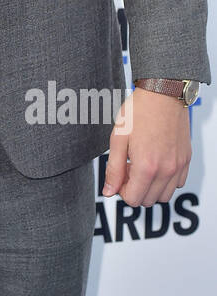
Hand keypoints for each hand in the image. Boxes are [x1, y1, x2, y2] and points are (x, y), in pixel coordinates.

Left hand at [102, 88, 191, 206]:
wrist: (163, 94)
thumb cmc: (138, 112)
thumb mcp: (118, 139)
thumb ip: (114, 169)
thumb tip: (109, 192)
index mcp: (147, 167)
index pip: (133, 199)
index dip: (121, 190)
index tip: (119, 175)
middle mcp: (166, 170)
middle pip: (148, 201)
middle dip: (135, 189)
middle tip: (128, 168)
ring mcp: (179, 166)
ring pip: (165, 195)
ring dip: (151, 187)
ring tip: (142, 166)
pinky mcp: (186, 159)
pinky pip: (178, 183)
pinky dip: (166, 181)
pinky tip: (156, 164)